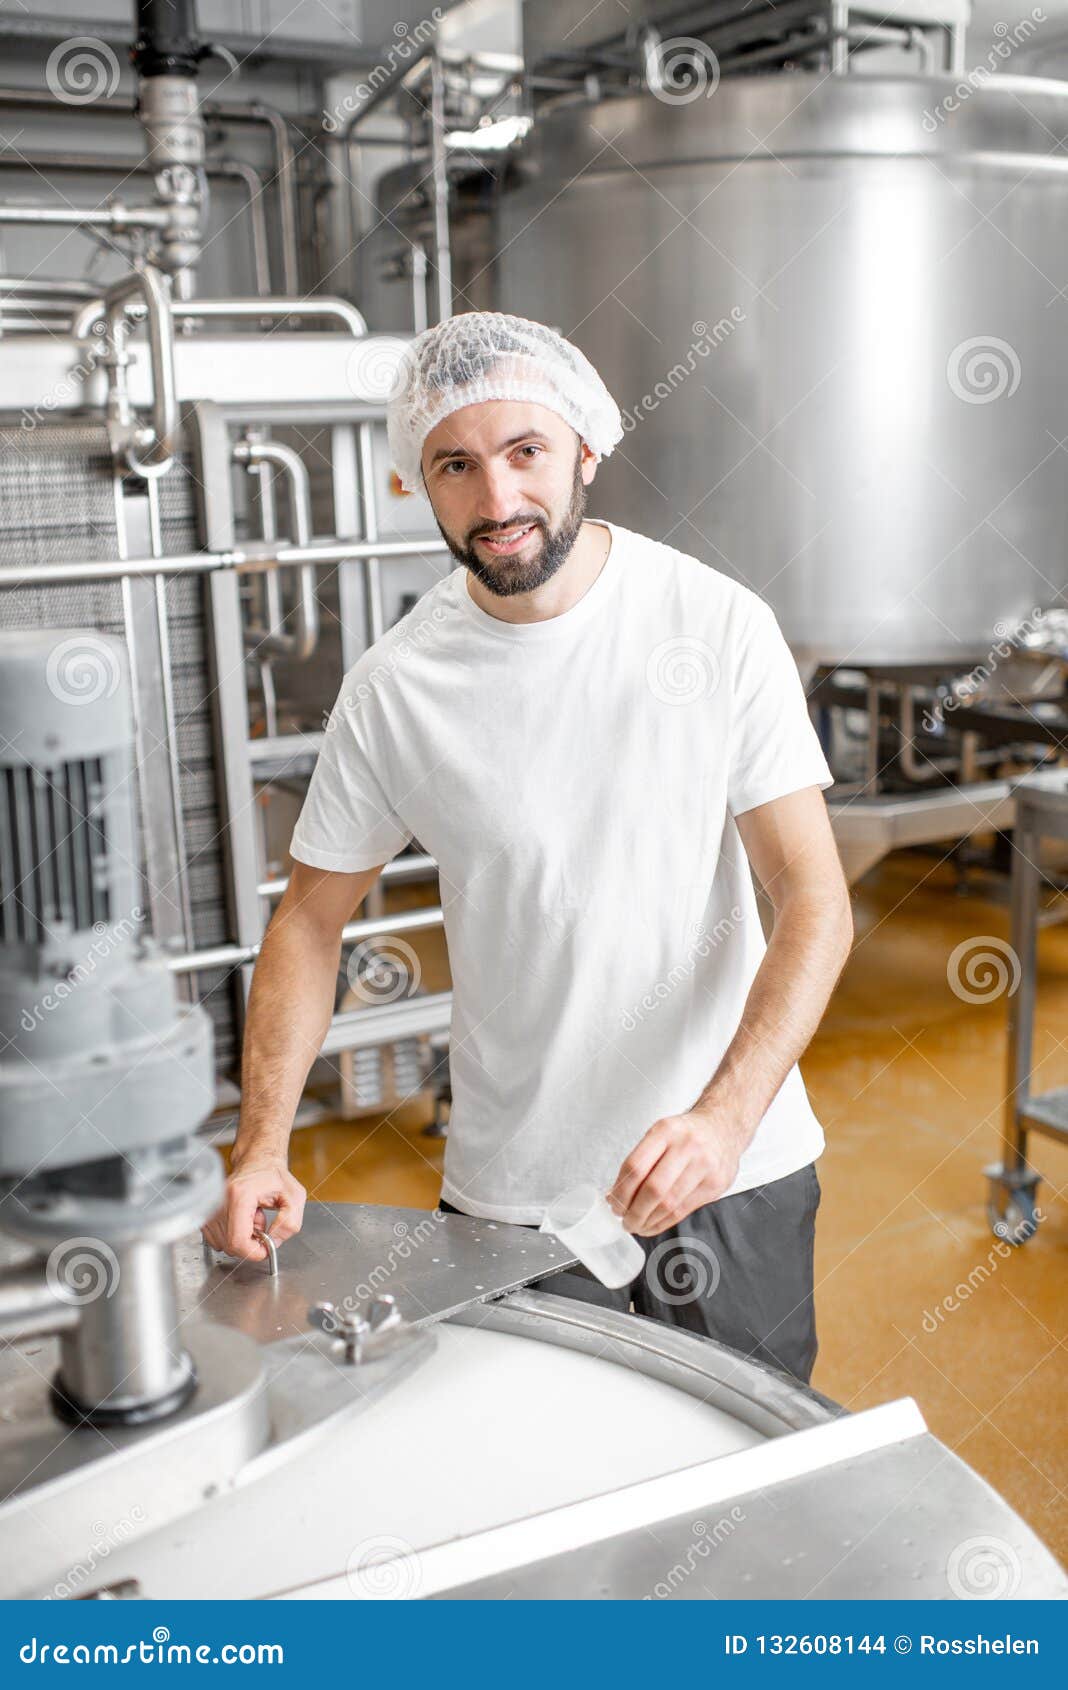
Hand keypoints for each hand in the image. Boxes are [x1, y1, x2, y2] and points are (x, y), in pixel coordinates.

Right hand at [201, 1155, 305, 1261]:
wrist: (257, 1161)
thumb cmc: (274, 1176)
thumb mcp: (295, 1197)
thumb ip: (289, 1223)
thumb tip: (274, 1243)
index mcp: (240, 1196)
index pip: (238, 1241)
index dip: (254, 1252)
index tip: (266, 1248)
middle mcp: (220, 1201)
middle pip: (231, 1245)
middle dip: (251, 1242)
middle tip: (262, 1223)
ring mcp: (210, 1208)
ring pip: (224, 1244)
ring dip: (243, 1238)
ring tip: (253, 1217)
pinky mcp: (206, 1213)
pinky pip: (217, 1239)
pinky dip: (232, 1235)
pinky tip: (242, 1219)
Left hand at [607, 1108, 749, 1235]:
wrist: (723, 1127)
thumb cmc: (687, 1134)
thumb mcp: (660, 1134)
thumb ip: (640, 1162)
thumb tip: (616, 1195)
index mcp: (666, 1131)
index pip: (636, 1166)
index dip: (621, 1191)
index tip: (614, 1203)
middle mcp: (687, 1146)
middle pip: (653, 1189)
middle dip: (634, 1212)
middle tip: (625, 1220)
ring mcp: (704, 1166)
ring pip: (669, 1204)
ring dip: (648, 1221)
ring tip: (637, 1225)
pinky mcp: (716, 1184)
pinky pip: (684, 1210)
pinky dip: (665, 1222)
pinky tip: (654, 1223)